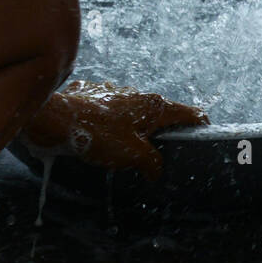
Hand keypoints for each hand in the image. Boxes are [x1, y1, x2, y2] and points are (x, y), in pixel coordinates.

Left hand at [23, 79, 208, 179]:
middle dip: (163, 132)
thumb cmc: (97, 134)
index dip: (200, 123)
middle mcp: (137, 94)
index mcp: (153, 106)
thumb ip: (151, 163)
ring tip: (127, 148)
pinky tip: (101, 136)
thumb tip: (157, 170)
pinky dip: (110, 122)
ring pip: (133, 111)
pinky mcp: (94, 96)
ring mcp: (114, 92)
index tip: (206, 132)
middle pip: (160, 113)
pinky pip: (109, 110)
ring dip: (134, 128)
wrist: (55, 117)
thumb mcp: (132, 155)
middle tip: (162, 152)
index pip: (187, 112)